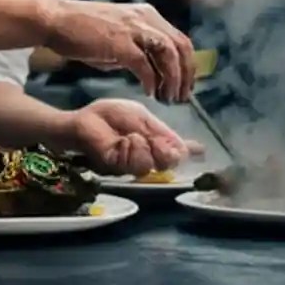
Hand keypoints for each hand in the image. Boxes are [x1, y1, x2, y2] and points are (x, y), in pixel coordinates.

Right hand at [43, 0, 194, 101]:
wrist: (56, 21)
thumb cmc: (82, 31)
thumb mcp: (118, 38)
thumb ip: (137, 51)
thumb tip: (151, 72)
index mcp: (147, 15)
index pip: (180, 40)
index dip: (187, 65)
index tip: (185, 85)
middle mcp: (145, 18)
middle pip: (181, 47)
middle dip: (186, 75)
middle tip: (182, 97)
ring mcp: (133, 28)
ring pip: (169, 54)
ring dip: (172, 79)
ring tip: (168, 98)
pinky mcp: (119, 42)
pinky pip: (144, 64)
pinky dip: (151, 80)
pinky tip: (149, 93)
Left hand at [67, 98, 204, 175]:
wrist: (84, 118)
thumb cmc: (110, 115)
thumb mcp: (140, 116)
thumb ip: (161, 131)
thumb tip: (190, 148)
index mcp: (156, 143)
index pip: (178, 152)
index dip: (190, 154)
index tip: (201, 151)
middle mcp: (147, 157)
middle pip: (169, 164)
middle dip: (166, 152)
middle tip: (156, 142)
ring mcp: (131, 165)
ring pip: (149, 165)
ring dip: (142, 148)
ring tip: (130, 137)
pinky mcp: (114, 168)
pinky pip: (130, 164)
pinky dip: (129, 149)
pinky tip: (122, 141)